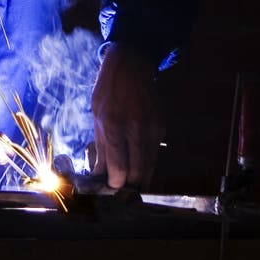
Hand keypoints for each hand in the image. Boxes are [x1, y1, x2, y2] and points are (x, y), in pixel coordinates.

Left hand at [91, 42, 163, 189]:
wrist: (131, 67)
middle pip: (138, 172)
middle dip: (129, 187)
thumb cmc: (108, 91)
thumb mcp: (97, 116)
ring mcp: (152, 128)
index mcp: (114, 126)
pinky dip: (148, 162)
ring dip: (141, 179)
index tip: (109, 187)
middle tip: (121, 192)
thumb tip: (99, 173)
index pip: (118, 168)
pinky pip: (155, 153)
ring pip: (150, 166)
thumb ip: (100, 147)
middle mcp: (136, 129)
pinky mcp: (162, 126)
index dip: (114, 184)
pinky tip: (139, 165)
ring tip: (131, 185)